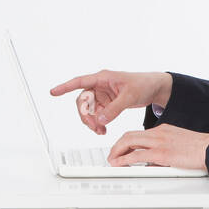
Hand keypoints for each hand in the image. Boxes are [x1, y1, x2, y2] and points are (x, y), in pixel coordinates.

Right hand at [49, 70, 171, 134]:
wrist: (154, 88)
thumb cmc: (143, 84)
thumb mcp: (129, 96)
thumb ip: (114, 108)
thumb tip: (100, 119)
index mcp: (103, 78)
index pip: (80, 82)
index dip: (65, 87)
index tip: (53, 92)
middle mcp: (99, 86)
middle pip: (82, 101)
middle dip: (85, 115)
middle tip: (93, 126)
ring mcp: (102, 96)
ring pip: (88, 110)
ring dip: (91, 121)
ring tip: (101, 131)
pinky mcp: (107, 104)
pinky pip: (96, 115)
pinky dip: (98, 123)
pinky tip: (103, 129)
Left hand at [106, 125, 208, 169]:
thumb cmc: (199, 149)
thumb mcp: (178, 145)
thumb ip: (164, 151)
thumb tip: (152, 164)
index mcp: (163, 129)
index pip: (138, 134)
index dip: (126, 142)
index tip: (121, 149)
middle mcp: (158, 133)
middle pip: (129, 135)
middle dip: (117, 146)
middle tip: (112, 155)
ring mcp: (159, 142)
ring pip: (129, 142)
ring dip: (117, 151)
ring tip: (112, 160)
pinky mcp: (161, 153)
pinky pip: (137, 155)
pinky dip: (124, 159)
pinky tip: (119, 164)